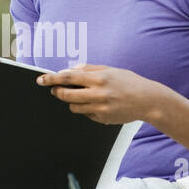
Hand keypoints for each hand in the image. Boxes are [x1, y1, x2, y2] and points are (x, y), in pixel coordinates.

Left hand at [37, 64, 161, 124]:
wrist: (148, 100)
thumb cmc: (129, 82)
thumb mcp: (110, 70)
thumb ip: (89, 69)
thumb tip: (71, 70)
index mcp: (99, 78)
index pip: (68, 78)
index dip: (52, 78)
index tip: (41, 80)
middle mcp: (98, 94)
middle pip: (66, 95)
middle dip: (57, 92)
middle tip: (55, 90)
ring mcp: (100, 109)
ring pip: (74, 107)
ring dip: (72, 102)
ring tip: (82, 96)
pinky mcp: (103, 119)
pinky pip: (86, 115)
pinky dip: (86, 109)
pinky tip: (97, 104)